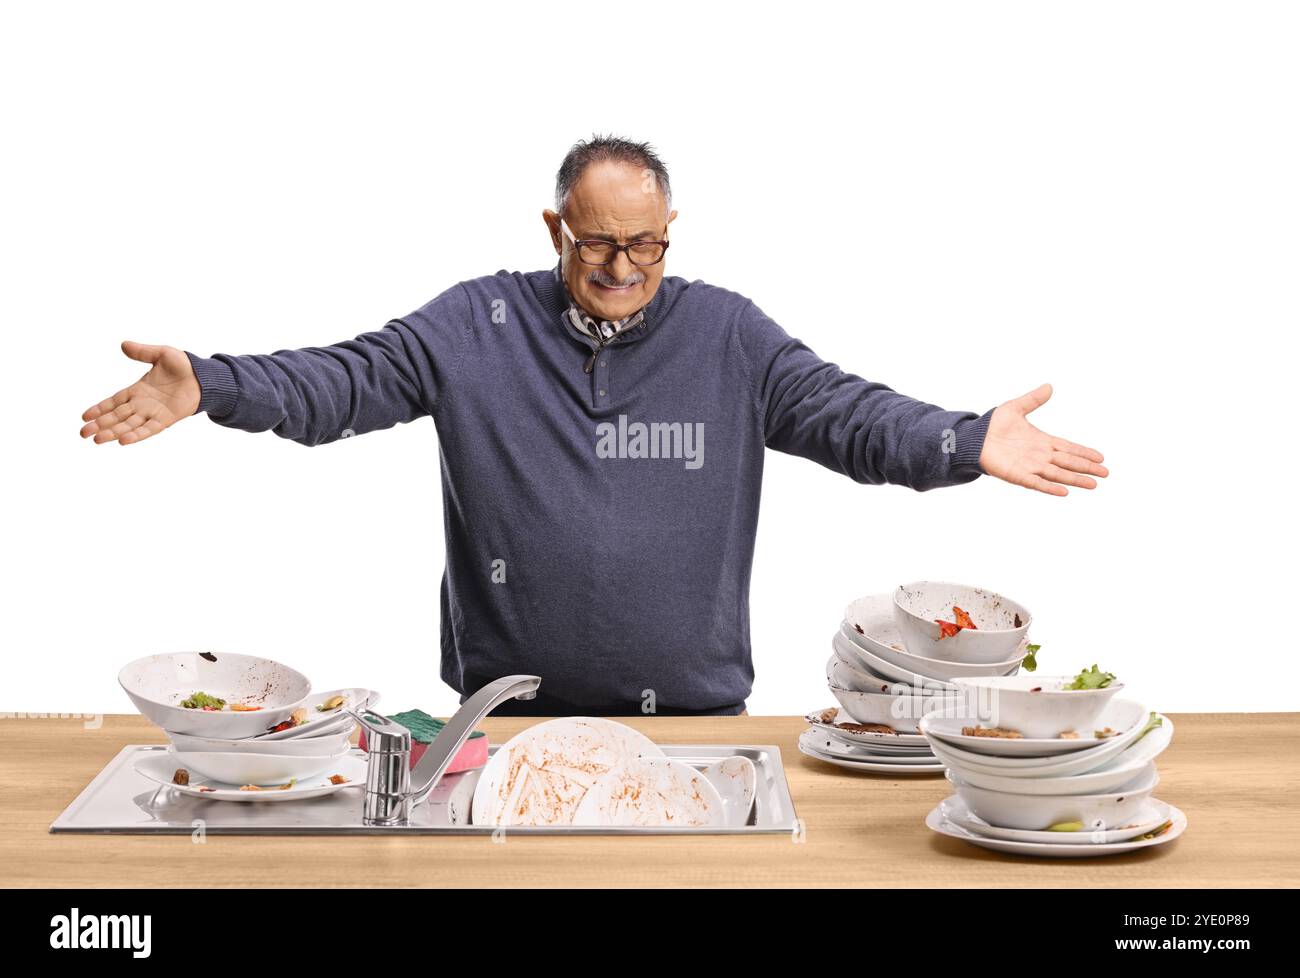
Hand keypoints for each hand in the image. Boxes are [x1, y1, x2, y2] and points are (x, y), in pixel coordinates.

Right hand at [80, 341, 200, 444]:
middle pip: (116, 417)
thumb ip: (142, 352)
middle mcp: (142, 404)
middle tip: (82, 434)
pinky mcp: (166, 419)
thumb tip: (123, 344)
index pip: (113, 402)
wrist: (205, 377)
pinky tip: (122, 441)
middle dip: (99, 425)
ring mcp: (153, 413)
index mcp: (138, 390)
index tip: (83, 417)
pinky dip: (136, 435)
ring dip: (113, 432)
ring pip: (128, 425)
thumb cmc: (183, 366)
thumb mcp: (160, 354)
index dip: (99, 409)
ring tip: (96, 440)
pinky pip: (148, 429)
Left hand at [979, 384, 1107, 495]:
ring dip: (1075, 479)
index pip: (1068, 447)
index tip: (1101, 457)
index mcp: (1042, 441)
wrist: (973, 438)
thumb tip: (1049, 386)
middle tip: (1106, 473)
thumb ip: (1033, 399)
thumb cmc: (993, 425)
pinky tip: (1064, 492)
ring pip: (1058, 474)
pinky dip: (1049, 487)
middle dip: (1087, 467)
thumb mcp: (1015, 408)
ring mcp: (1029, 466)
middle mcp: (1039, 455)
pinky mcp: (1017, 474)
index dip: (1084, 452)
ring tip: (1093, 484)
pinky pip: (1036, 482)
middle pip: (1068, 462)